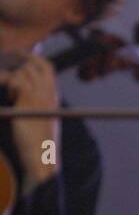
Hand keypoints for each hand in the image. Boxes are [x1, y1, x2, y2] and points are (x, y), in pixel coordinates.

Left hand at [0, 53, 60, 185]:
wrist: (41, 158)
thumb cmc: (39, 143)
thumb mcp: (42, 119)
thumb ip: (37, 103)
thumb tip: (20, 91)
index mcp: (53, 96)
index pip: (47, 67)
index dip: (33, 58)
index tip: (19, 56)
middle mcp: (49, 93)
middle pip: (36, 64)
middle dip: (19, 62)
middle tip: (7, 66)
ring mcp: (39, 96)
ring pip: (24, 72)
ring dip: (11, 78)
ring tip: (9, 91)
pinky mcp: (28, 101)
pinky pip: (17, 81)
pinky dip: (9, 83)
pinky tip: (9, 94)